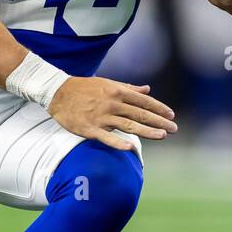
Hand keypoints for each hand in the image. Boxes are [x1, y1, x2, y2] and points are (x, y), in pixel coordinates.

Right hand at [49, 76, 176, 150]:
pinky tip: (131, 147)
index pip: (143, 101)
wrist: (57, 93)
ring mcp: (101, 116)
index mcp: (117, 91)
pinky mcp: (90, 128)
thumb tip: (147, 89)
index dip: (159, 108)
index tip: (171, 116)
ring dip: (147, 131)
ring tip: (162, 136)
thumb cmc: (83, 88)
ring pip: (128, 125)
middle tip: (174, 129)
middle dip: (159, 121)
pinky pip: (107, 137)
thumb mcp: (107, 83)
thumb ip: (128, 88)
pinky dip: (118, 142)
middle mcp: (112, 103)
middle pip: (140, 113)